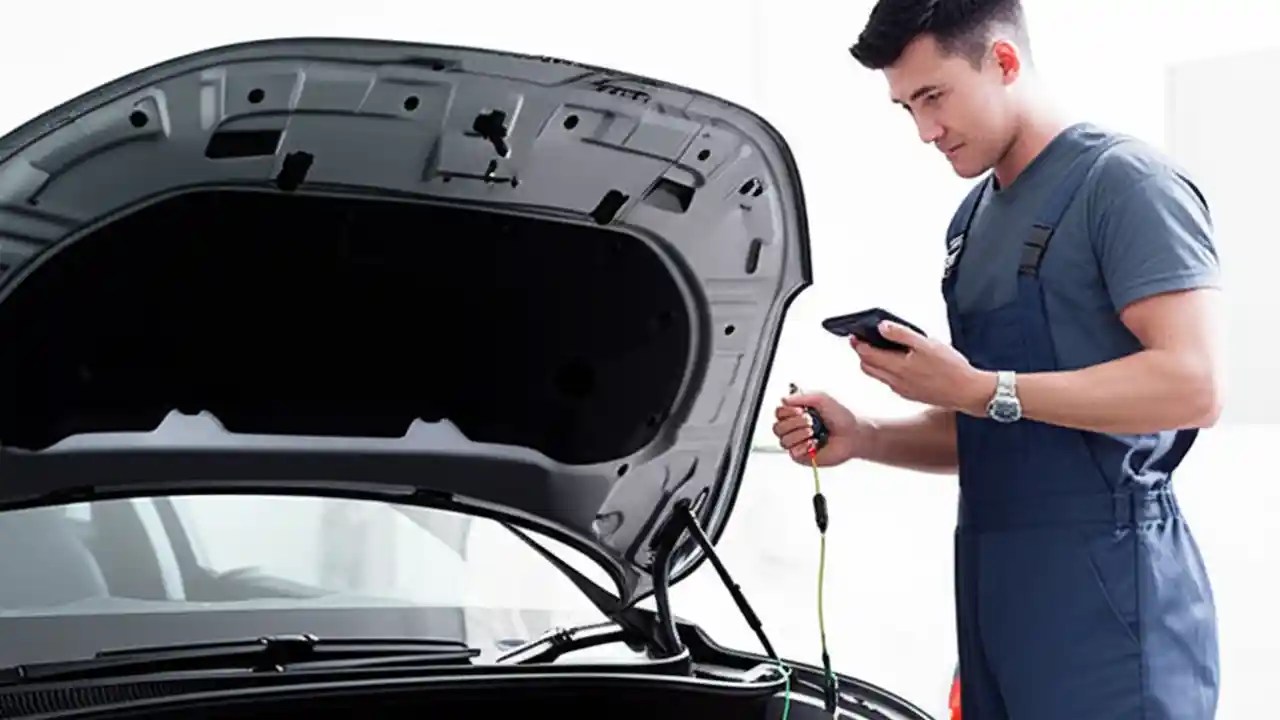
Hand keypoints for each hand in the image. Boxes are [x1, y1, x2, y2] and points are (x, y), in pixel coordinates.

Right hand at [771, 389, 869, 465]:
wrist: (852, 434)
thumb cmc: (841, 418)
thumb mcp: (821, 399)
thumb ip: (801, 397)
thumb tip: (784, 399)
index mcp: (797, 414)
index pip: (778, 413)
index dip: (787, 412)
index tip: (801, 410)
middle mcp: (795, 428)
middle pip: (777, 427)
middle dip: (794, 423)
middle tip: (810, 422)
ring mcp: (797, 442)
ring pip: (783, 440)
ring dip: (800, 434)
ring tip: (813, 433)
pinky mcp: (802, 456)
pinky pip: (792, 452)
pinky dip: (804, 446)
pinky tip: (814, 443)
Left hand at [853, 320, 994, 414]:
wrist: (967, 392)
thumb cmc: (951, 368)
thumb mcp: (926, 344)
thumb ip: (901, 334)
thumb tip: (882, 327)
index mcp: (897, 367)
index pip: (867, 355)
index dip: (858, 344)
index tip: (855, 335)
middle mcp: (895, 382)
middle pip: (868, 367)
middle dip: (862, 353)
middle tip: (862, 341)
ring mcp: (902, 390)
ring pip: (878, 376)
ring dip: (873, 363)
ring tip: (879, 349)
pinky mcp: (910, 394)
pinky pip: (891, 382)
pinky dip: (886, 371)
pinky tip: (898, 363)